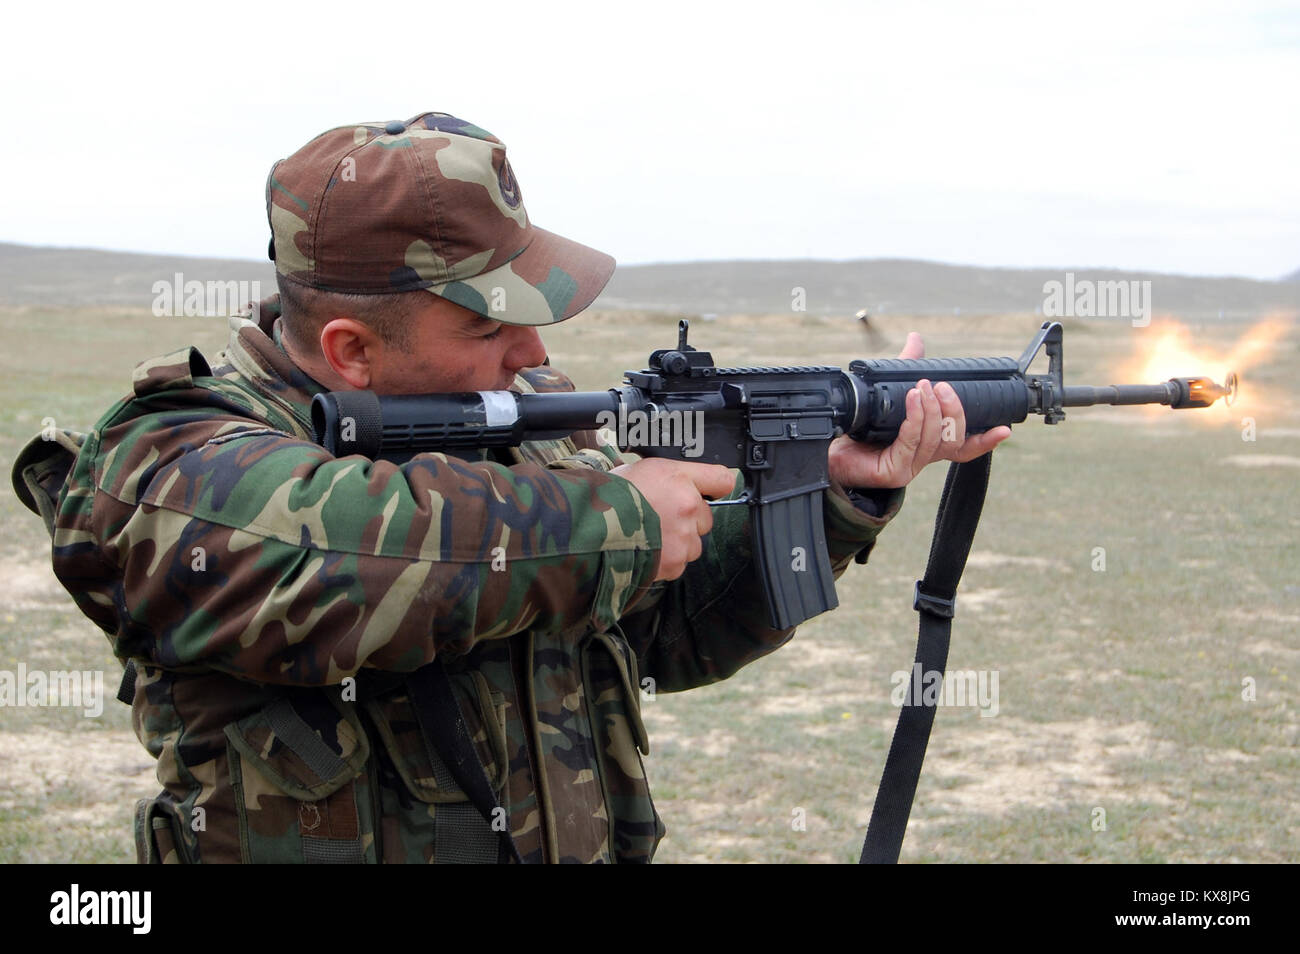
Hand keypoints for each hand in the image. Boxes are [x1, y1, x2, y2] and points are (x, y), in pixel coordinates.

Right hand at [611, 458, 735, 580]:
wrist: (589, 528)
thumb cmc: (610, 497)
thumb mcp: (642, 470)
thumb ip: (672, 476)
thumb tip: (688, 483)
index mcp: (679, 479)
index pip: (721, 479)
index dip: (715, 487)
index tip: (712, 492)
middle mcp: (687, 507)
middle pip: (705, 518)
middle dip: (688, 520)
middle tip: (659, 518)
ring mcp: (683, 537)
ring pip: (693, 543)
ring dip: (679, 542)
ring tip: (650, 536)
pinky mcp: (675, 562)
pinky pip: (680, 563)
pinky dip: (667, 560)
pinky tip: (647, 550)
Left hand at [828, 332, 1010, 489]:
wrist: (826, 450)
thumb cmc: (857, 429)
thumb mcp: (888, 395)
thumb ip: (906, 370)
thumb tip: (917, 339)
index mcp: (927, 444)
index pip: (963, 446)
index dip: (985, 439)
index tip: (1005, 428)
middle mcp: (922, 457)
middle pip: (954, 440)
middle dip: (953, 411)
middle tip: (942, 386)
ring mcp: (908, 467)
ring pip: (935, 441)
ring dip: (932, 411)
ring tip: (923, 388)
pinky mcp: (892, 471)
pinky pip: (910, 443)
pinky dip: (914, 420)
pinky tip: (912, 401)